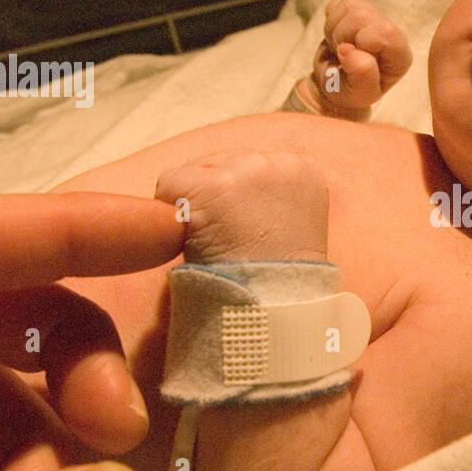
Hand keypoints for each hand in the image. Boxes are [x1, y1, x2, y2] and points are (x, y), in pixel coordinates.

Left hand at [155, 150, 328, 263]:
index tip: (244, 230)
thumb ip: (269, 198)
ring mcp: (244, 172)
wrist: (275, 308)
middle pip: (220, 162)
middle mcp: (278, 163)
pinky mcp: (210, 187)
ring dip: (194, 205)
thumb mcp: (292, 224)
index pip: (250, 163)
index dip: (236, 198)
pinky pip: (168, 186)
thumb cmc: (281, 279)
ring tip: (214, 241)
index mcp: (303, 171)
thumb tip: (228, 192)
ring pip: (193, 172)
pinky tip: (195, 239)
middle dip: (215, 197)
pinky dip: (172, 214)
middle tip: (228, 238)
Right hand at [295, 0, 411, 116]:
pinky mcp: (360, 6)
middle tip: (341, 54)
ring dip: (336, 28)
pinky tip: (338, 35)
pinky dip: (332, 17)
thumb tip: (350, 50)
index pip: (385, 32)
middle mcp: (393, 33)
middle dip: (342, 35)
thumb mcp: (357, 95)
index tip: (349, 59)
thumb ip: (361, 77)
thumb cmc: (349, 91)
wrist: (333, 83)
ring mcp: (376, 16)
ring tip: (339, 47)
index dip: (360, 42)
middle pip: (363, 15)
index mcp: (399, 56)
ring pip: (351, 4)